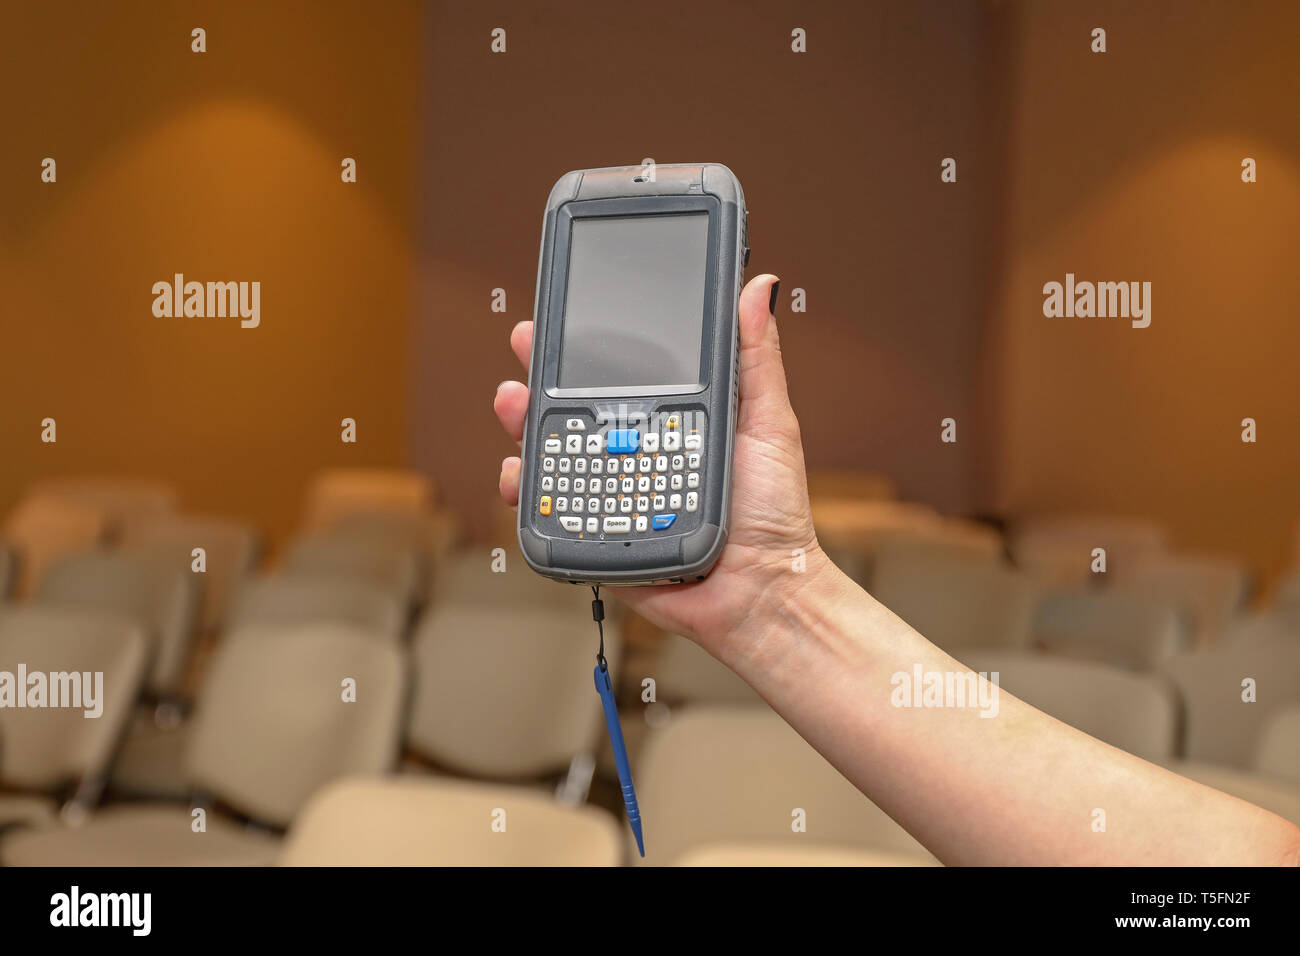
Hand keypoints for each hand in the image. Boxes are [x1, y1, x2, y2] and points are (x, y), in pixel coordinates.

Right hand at [494, 274, 828, 660]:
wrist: (764, 593)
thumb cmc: (775, 514)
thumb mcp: (770, 423)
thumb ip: (757, 358)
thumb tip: (759, 287)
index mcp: (673, 423)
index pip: (621, 377)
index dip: (588, 349)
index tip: (563, 320)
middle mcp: (639, 454)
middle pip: (577, 410)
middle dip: (541, 379)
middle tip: (524, 354)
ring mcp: (616, 494)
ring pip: (557, 455)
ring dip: (525, 426)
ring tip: (513, 405)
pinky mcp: (601, 537)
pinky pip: (555, 512)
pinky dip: (528, 493)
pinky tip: (520, 474)